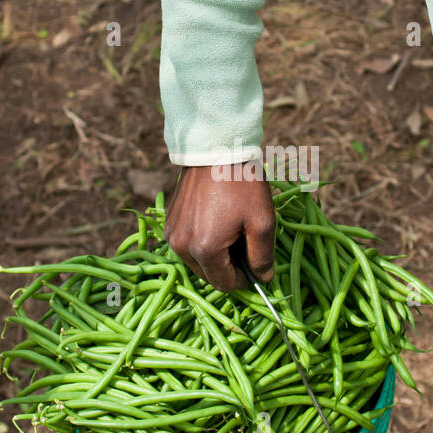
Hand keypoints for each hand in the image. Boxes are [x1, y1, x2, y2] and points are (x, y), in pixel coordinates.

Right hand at [164, 163, 274, 291]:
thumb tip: (262, 278)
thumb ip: (263, 256)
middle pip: (209, 274)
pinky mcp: (169, 222)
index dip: (244, 280)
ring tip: (231, 230)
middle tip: (245, 243)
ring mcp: (172, 234)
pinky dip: (203, 241)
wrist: (215, 148)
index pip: (225, 284)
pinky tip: (216, 220)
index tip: (256, 265)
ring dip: (215, 255)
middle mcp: (182, 247)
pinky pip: (188, 244)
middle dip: (229, 267)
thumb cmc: (243, 184)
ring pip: (197, 261)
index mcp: (205, 250)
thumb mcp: (262, 222)